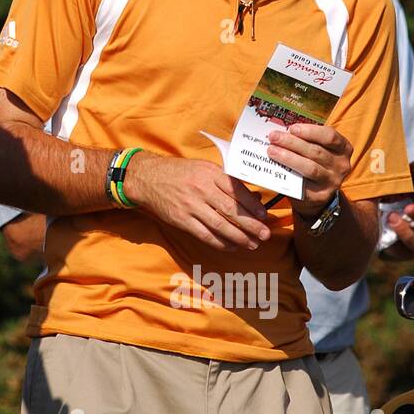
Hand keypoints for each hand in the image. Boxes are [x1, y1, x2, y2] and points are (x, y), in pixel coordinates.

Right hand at [126, 155, 271, 251]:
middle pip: (231, 211)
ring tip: (252, 244)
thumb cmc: (180, 172)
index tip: (264, 215)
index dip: (252, 206)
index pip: (236, 191)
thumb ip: (226, 181)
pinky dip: (220, 243)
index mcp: (210, 173)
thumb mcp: (204, 168)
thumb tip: (253, 196)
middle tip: (265, 234)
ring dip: (239, 237)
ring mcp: (191, 206)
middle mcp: (201, 189)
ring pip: (221, 226)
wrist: (147, 178)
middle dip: (251, 225)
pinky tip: (232, 246)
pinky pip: (205, 235)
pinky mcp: (181, 220)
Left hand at [268, 124, 351, 220]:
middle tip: (274, 137)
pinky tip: (276, 168)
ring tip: (272, 150)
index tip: (292, 128)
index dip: (310, 131)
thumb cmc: (314, 164)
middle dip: (292, 142)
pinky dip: (288, 174)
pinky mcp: (320, 196)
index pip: (330, 136)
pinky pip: (302, 184)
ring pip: (310, 167)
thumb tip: (281, 131)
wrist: (317, 196)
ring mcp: (332, 181)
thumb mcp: (317, 150)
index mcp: (343, 149)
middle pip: (315, 151)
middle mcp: (341, 165)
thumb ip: (305, 141)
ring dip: (288, 157)